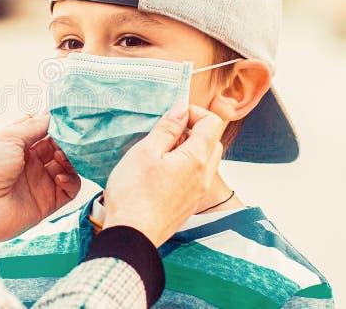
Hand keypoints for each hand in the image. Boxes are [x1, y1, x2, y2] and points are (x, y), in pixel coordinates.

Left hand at [0, 115, 80, 247]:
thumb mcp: (7, 137)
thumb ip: (33, 125)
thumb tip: (50, 113)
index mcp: (13, 143)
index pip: (39, 128)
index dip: (51, 122)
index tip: (64, 118)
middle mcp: (26, 161)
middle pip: (55, 144)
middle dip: (64, 139)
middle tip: (68, 137)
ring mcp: (38, 180)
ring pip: (66, 164)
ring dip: (69, 158)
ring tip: (61, 156)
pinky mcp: (47, 201)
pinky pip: (69, 188)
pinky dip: (71, 180)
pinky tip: (59, 177)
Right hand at [103, 103, 224, 246]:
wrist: (132, 235)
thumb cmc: (134, 193)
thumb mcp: (146, 151)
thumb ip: (167, 128)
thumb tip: (181, 109)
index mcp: (197, 159)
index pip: (213, 122)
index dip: (194, 113)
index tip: (172, 118)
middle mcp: (204, 176)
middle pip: (212, 141)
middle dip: (193, 131)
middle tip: (165, 136)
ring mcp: (198, 192)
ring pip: (205, 160)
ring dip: (189, 150)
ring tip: (161, 155)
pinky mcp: (189, 204)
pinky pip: (196, 177)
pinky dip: (185, 167)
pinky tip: (160, 174)